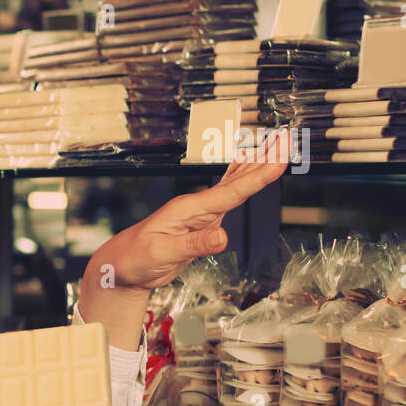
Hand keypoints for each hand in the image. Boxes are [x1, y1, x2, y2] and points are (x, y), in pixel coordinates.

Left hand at [91, 128, 289, 293]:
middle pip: (236, 181)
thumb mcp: (162, 254)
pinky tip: (247, 172)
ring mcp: (199, 214)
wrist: (120, 266)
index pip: (231, 191)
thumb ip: (193, 245)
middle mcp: (196, 207)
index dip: (258, 175)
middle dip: (262, 161)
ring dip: (255, 168)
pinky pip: (226, 200)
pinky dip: (240, 184)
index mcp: (188, 209)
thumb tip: (223, 237)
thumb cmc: (135, 259)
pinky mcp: (200, 225)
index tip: (279, 158)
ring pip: (233, 187)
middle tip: (285, 139)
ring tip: (275, 148)